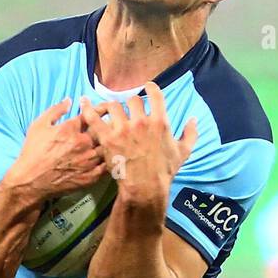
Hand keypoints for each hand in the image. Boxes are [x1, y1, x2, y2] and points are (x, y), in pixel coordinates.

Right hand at [6, 98, 104, 202]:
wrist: (31, 181)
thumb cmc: (33, 152)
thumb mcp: (39, 125)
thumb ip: (56, 110)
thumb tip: (69, 100)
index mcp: (70, 129)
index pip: (90, 114)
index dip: (95, 110)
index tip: (99, 110)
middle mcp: (82, 144)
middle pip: (102, 130)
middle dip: (105, 126)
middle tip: (107, 125)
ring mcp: (87, 161)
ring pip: (106, 148)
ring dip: (108, 143)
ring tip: (109, 142)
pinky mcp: (90, 177)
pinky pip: (105, 166)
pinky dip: (107, 160)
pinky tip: (105, 158)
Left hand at [79, 83, 196, 202]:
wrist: (145, 188)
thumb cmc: (164, 172)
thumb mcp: (183, 153)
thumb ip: (190, 134)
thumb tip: (194, 119)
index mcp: (160, 121)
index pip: (154, 94)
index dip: (150, 88)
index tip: (147, 88)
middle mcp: (141, 121)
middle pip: (132, 99)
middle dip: (130, 103)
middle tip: (128, 110)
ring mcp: (123, 129)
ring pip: (114, 106)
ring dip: (113, 108)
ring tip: (111, 113)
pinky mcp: (107, 138)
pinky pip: (94, 118)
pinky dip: (87, 108)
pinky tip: (83, 102)